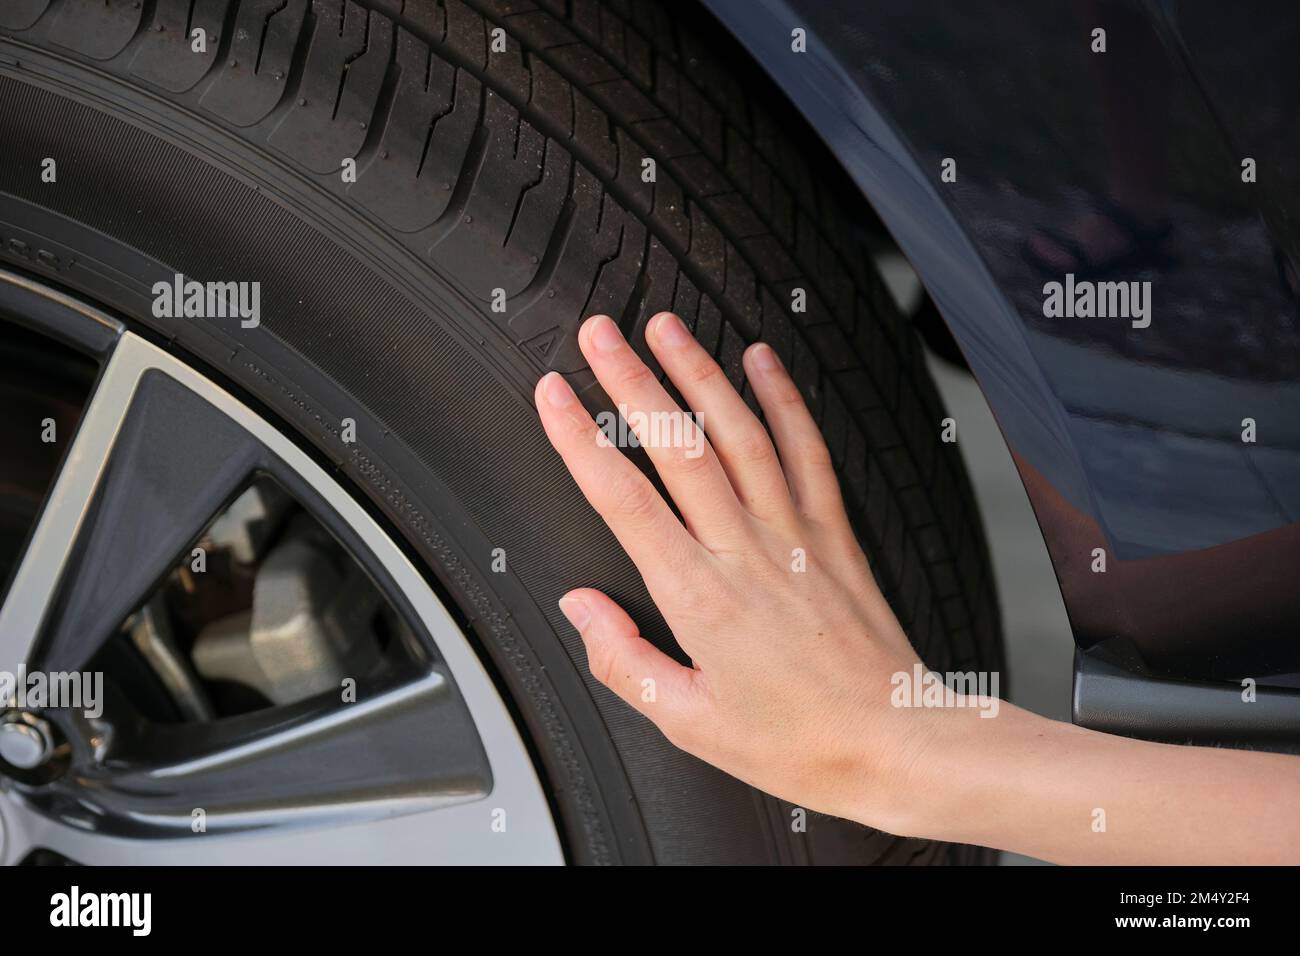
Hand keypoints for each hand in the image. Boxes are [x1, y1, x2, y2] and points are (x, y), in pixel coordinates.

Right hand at [534, 312, 936, 828]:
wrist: (899, 743)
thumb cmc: (801, 741)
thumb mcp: (689, 723)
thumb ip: (624, 661)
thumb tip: (580, 608)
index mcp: (700, 598)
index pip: (625, 500)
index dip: (581, 440)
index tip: (553, 395)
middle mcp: (746, 552)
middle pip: (678, 448)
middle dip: (632, 380)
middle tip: (600, 334)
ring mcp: (796, 534)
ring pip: (740, 434)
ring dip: (700, 373)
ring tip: (667, 327)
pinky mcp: (835, 532)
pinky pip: (807, 451)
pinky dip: (784, 401)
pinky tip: (764, 362)